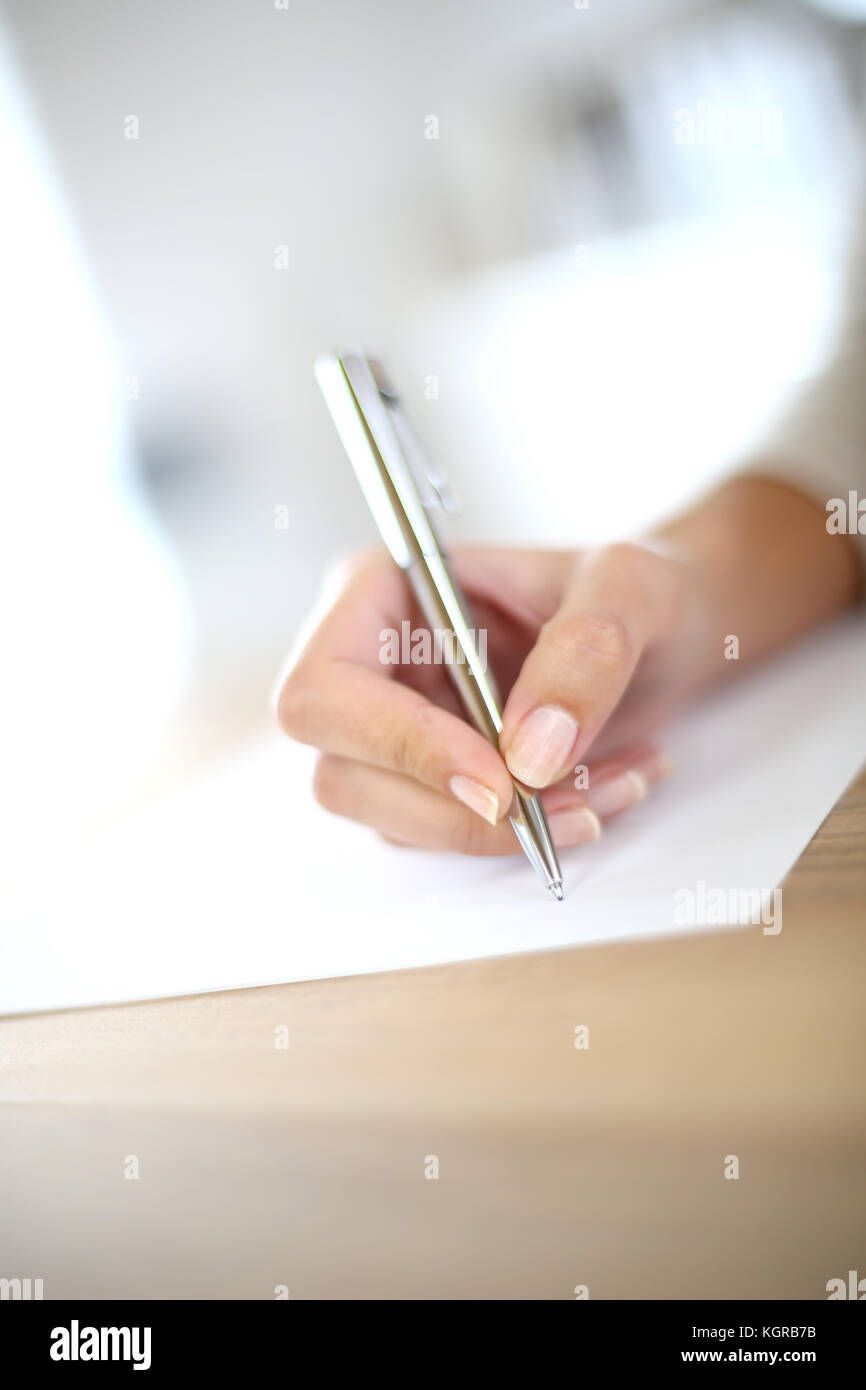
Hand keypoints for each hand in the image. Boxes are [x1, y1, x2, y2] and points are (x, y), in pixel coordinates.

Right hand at [275, 540, 711, 854]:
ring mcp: (391, 733)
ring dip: (506, 832)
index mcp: (378, 591)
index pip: (324, 687)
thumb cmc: (635, 590)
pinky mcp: (430, 784)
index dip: (399, 743)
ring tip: (611, 787)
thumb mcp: (633, 588)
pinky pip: (450, 838)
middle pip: (342, 775)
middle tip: (571, 804)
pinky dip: (530, 836)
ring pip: (396, 823)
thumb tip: (528, 755)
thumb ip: (587, 651)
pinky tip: (601, 793)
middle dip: (458, 811)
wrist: (670, 635)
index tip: (499, 780)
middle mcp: (367, 666)